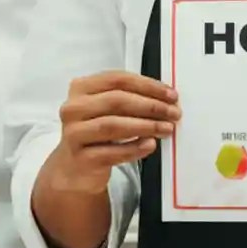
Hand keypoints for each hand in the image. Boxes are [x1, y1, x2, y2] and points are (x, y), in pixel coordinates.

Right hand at [48, 71, 180, 193]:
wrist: (76, 168)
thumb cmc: (97, 133)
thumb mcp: (108, 110)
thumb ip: (131, 99)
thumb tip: (166, 99)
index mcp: (81, 88)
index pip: (118, 79)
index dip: (148, 85)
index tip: (170, 95)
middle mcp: (74, 108)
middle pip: (117, 100)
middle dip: (150, 106)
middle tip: (173, 113)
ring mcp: (74, 133)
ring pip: (114, 125)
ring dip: (146, 126)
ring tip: (166, 129)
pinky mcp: (81, 158)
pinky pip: (112, 152)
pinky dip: (135, 148)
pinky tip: (150, 145)